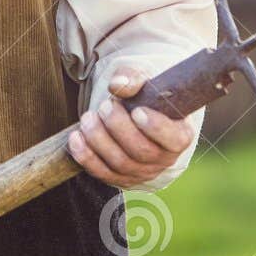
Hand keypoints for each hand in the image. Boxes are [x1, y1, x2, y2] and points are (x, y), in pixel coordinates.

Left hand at [66, 66, 193, 187]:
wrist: (135, 112)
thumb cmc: (145, 95)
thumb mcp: (144, 79)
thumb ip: (134, 77)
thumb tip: (119, 85)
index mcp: (179, 134)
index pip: (174, 139)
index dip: (155, 127)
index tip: (137, 111)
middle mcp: (164, 158)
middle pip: (141, 151)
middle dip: (118, 127)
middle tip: (105, 106)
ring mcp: (142, 172)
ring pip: (119, 163)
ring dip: (98, 139)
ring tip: (88, 117)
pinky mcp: (121, 179)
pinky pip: (102, 173)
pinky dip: (85, 157)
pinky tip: (76, 137)